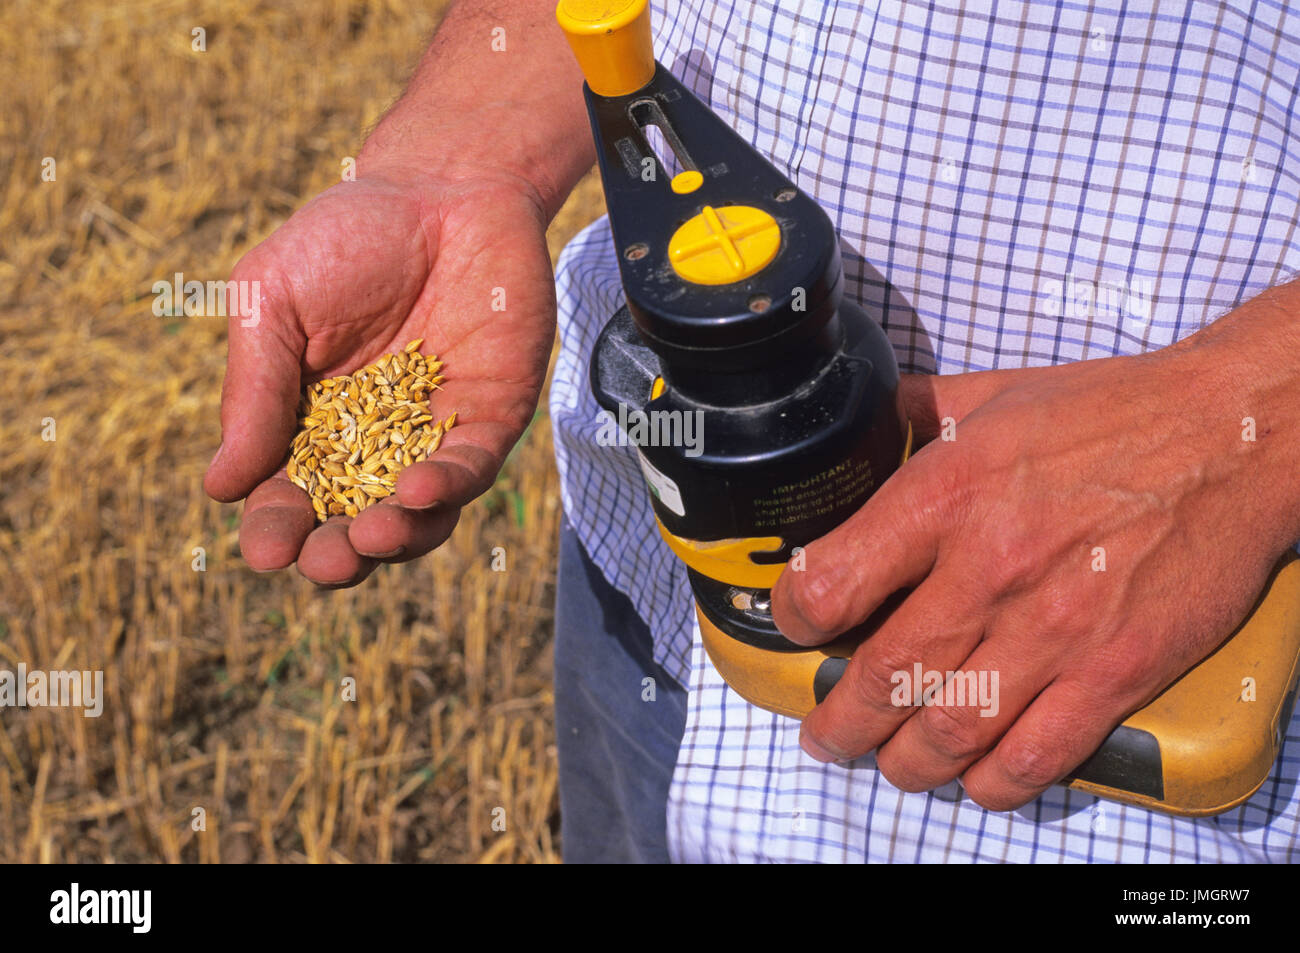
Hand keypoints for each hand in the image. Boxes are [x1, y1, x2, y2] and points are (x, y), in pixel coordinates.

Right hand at [204, 169, 555, 585]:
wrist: (444, 188)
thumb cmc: (346, 237)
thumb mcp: (274, 302)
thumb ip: (255, 390)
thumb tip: (220, 486)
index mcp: (308, 425)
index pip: (288, 499)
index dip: (276, 532)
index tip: (268, 550)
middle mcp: (372, 445)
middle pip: (352, 525)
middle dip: (337, 557)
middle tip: (322, 563)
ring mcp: (433, 436)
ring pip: (416, 518)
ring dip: (394, 539)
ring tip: (371, 536)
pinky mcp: (490, 417)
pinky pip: (469, 470)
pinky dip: (445, 488)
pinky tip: (416, 489)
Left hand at [771, 333, 1297, 809]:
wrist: (1234, 436)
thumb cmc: (1110, 412)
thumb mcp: (988, 396)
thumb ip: (910, 419)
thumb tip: (856, 432)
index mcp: (946, 495)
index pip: (831, 585)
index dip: (795, 619)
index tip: (796, 628)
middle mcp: (990, 568)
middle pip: (882, 676)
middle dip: (840, 722)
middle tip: (826, 734)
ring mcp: (1054, 627)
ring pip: (949, 730)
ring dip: (905, 763)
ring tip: (890, 764)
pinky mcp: (1117, 669)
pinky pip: (1037, 753)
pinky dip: (994, 782)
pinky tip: (975, 780)